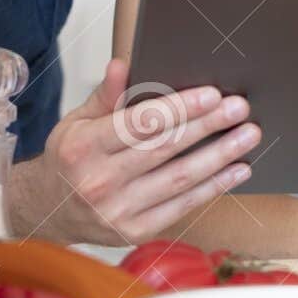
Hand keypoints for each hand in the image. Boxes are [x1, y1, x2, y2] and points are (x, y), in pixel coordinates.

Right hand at [37, 59, 260, 244]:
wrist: (49, 211)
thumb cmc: (69, 160)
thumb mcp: (76, 122)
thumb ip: (105, 96)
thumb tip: (123, 65)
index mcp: (84, 148)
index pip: (140, 124)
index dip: (179, 108)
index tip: (211, 94)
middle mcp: (100, 182)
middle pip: (165, 149)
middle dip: (208, 126)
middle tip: (239, 108)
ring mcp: (119, 211)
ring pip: (180, 179)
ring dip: (220, 156)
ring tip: (248, 135)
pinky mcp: (136, 231)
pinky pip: (183, 206)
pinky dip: (214, 187)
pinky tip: (236, 169)